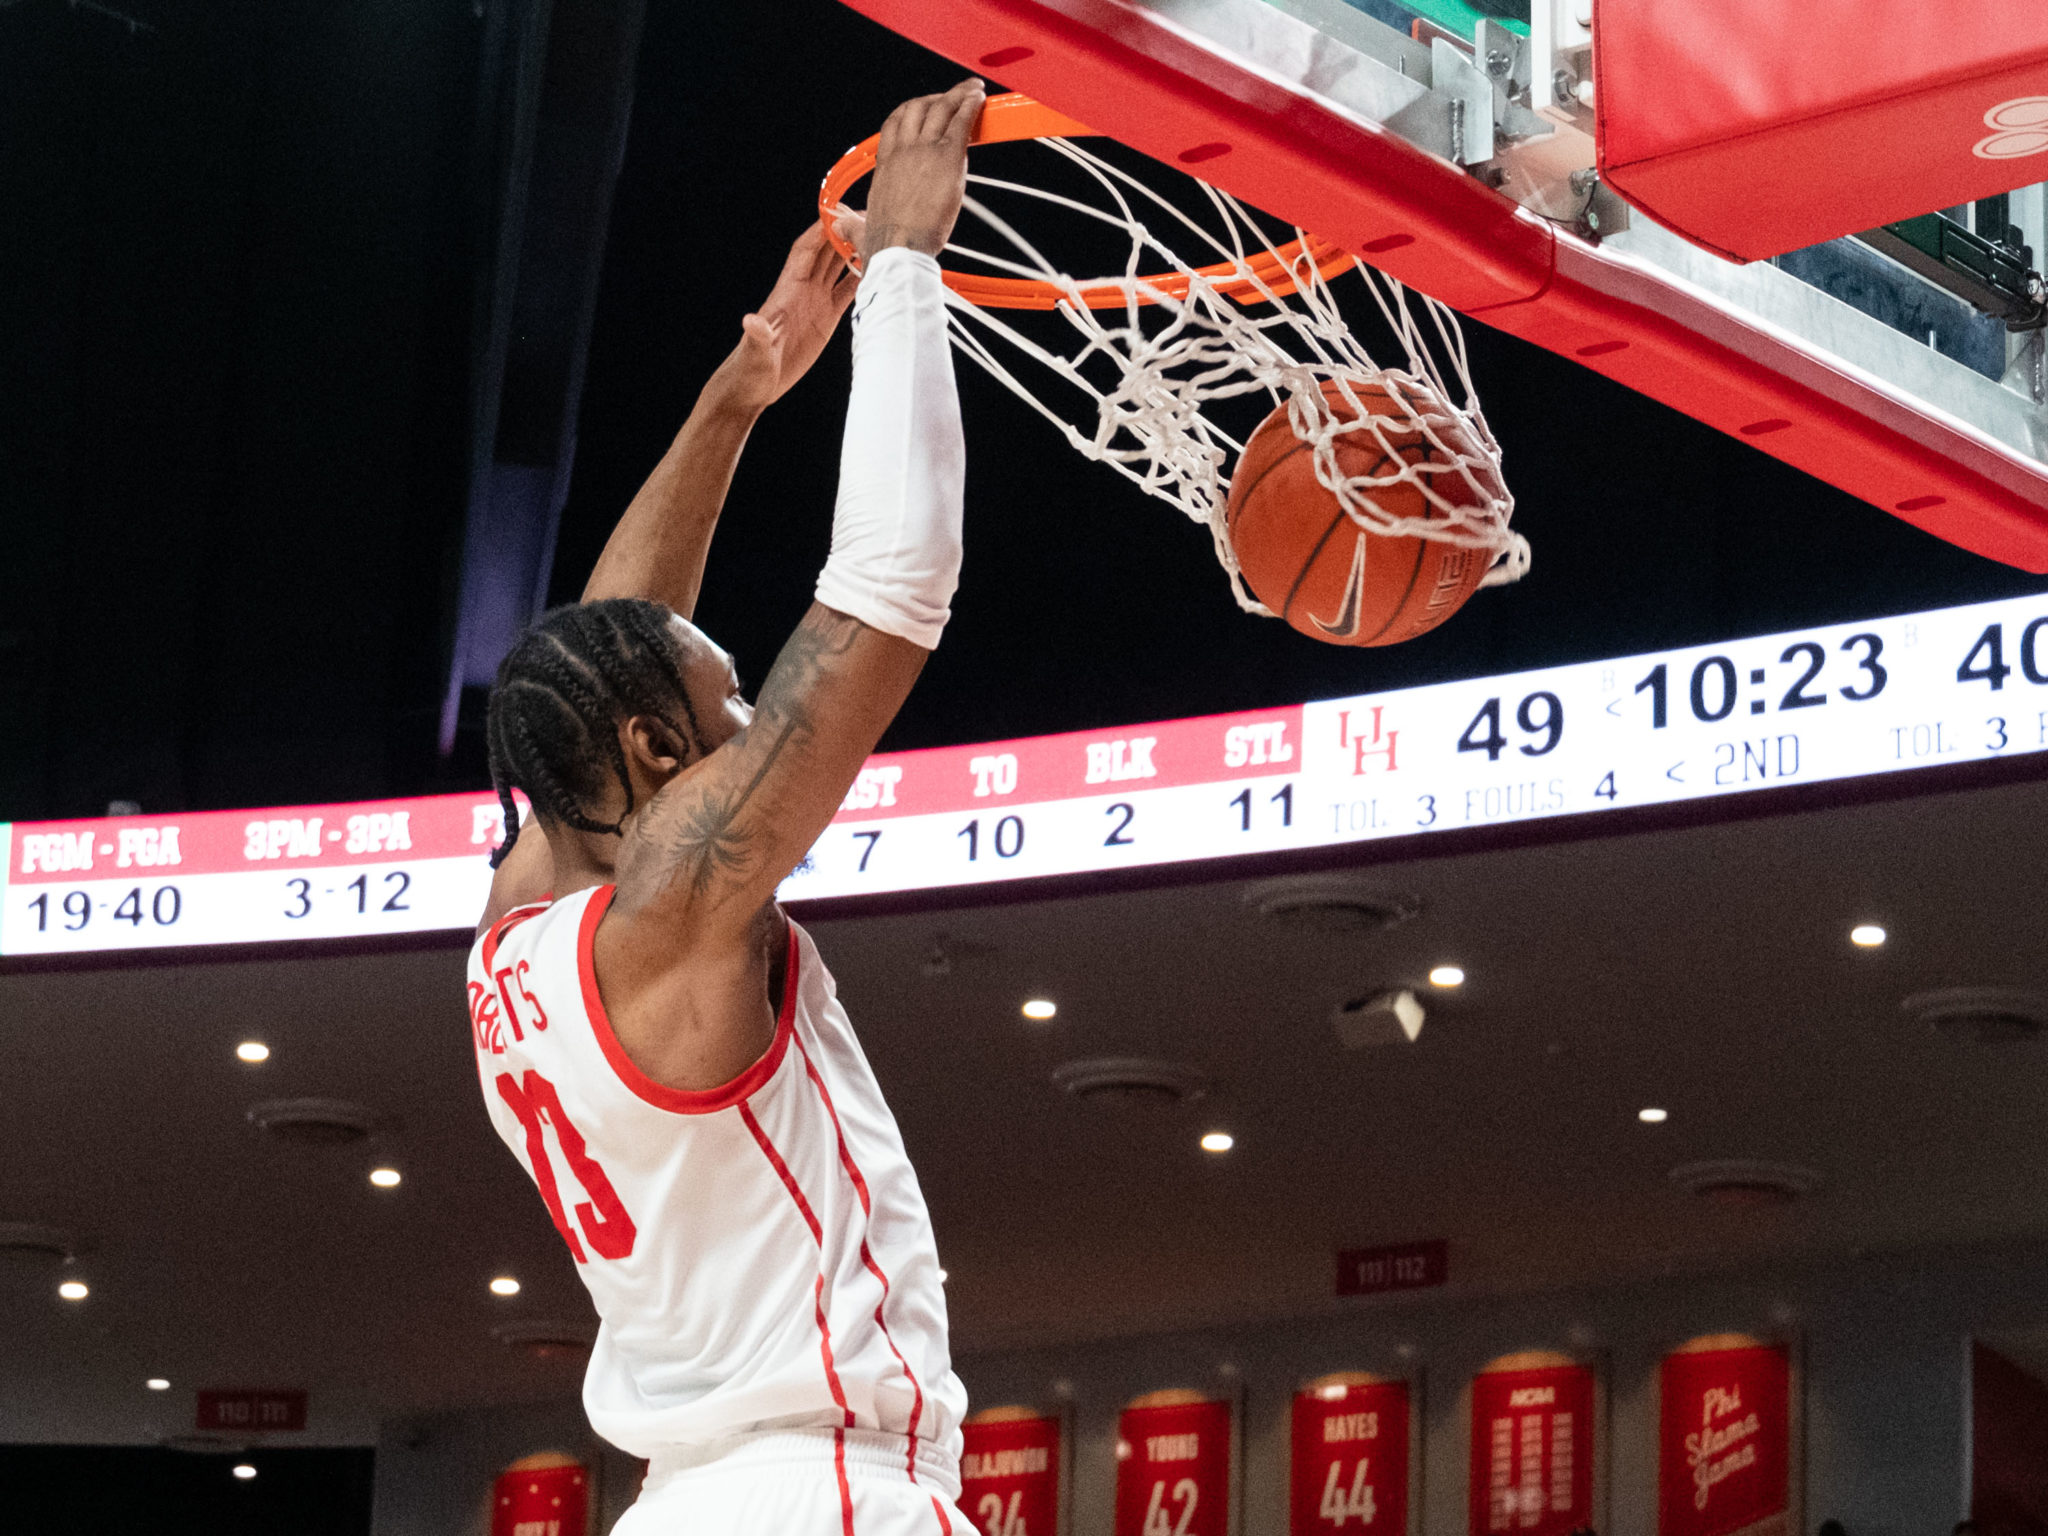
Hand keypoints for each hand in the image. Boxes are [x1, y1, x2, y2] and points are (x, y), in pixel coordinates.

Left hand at [719, 224, 860, 410]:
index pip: (806, 250)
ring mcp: (815, 302)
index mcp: (787, 290)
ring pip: (838, 267)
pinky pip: (846, 292)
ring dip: (856, 250)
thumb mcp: (755, 352)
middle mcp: (802, 290)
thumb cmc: (751, 368)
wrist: (756, 385)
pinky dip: (861, 279)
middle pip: (826, 251)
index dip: (821, 229)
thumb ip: (757, 336)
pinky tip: (878, 270)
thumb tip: (751, 322)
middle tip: (870, 215)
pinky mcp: (825, 319)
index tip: (841, 211)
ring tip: (880, 235)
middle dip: (844, 231)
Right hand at [860, 78, 983, 262]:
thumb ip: (854, 224)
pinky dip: (971, 106)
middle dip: (935, 98)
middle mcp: (902, 150)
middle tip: (951, 96)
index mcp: (884, 164)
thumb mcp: (863, 228)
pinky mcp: (947, 156)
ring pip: (940, 108)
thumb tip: (841, 226)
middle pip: (917, 108)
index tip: (922, 110)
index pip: (893, 125)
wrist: (900, 247)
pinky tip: (979, 100)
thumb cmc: (885, 244)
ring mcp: (924, 150)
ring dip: (958, 95)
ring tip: (972, 90)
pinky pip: (961, 121)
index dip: (909, 112)